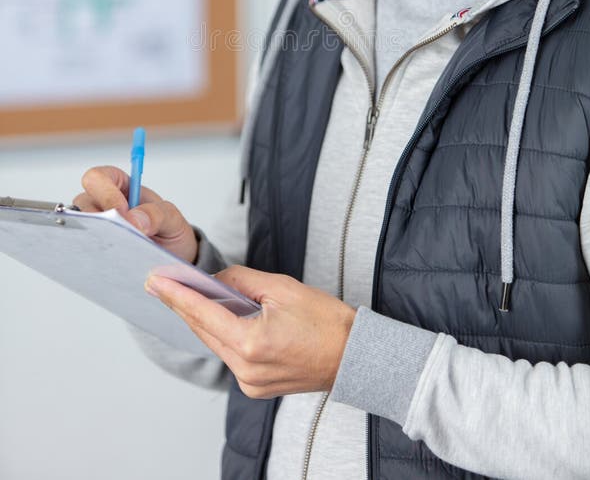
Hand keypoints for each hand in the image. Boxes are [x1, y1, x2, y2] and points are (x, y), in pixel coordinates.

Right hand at [73, 165, 198, 262]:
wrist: (169, 260)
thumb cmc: (168, 232)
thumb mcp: (172, 219)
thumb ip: (158, 214)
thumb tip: (133, 219)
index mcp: (120, 187)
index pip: (98, 178)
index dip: (105, 192)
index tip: (122, 212)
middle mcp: (101, 205)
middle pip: (82, 203)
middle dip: (98, 219)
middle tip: (118, 236)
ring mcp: (95, 229)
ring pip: (79, 229)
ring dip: (96, 240)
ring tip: (119, 253)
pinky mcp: (92, 250)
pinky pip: (83, 251)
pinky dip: (94, 257)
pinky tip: (111, 265)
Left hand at [145, 265, 355, 397]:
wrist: (354, 356)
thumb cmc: (326, 321)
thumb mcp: (283, 288)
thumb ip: (243, 282)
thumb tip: (216, 282)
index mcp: (252, 343)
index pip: (203, 314)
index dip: (176, 295)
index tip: (155, 281)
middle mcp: (245, 369)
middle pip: (204, 331)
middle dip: (182, 306)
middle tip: (161, 284)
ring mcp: (250, 383)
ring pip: (215, 344)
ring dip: (202, 320)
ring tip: (184, 295)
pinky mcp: (256, 388)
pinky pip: (229, 355)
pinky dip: (221, 335)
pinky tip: (216, 317)